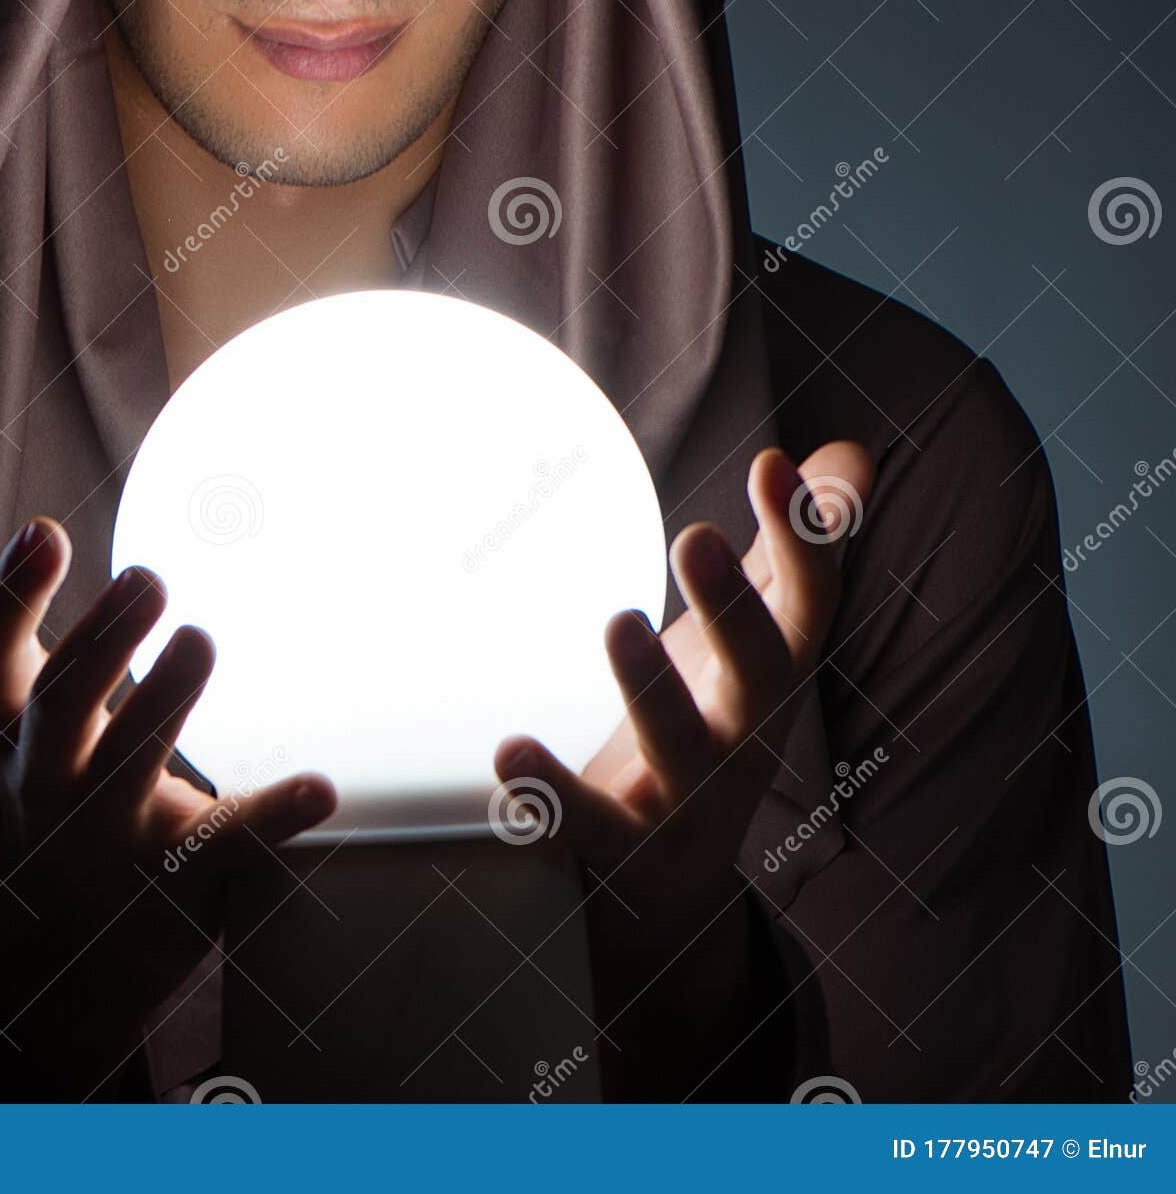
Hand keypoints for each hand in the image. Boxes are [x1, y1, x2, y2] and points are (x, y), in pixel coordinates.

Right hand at [0, 457, 336, 1084]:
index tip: (46, 531)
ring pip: (129, 768)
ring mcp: (111, 829)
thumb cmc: (39, 773)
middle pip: (59, 707)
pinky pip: (224, 846)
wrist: (65, 953)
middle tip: (151, 578)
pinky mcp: (180, 875)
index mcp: (8, 717)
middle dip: (98, 644)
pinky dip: (271, 818)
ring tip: (201, 640)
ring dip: (163, 705)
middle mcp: (48, 772)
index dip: (13, 594)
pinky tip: (321, 789)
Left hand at [491, 441, 874, 1089]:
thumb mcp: (750, 644)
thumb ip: (786, 555)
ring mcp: (690, 802)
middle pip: (761, 674)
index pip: (808, 604)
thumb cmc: (705, 735)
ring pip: (683, 751)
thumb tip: (844, 457)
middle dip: (734, 607)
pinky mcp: (626, 854)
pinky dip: (555, 799)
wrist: (668, 897)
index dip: (805, 539)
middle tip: (695, 536)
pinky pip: (591, 831)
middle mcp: (745, 739)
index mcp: (769, 679)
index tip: (773, 465)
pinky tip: (510, 759)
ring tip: (618, 623)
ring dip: (653, 690)